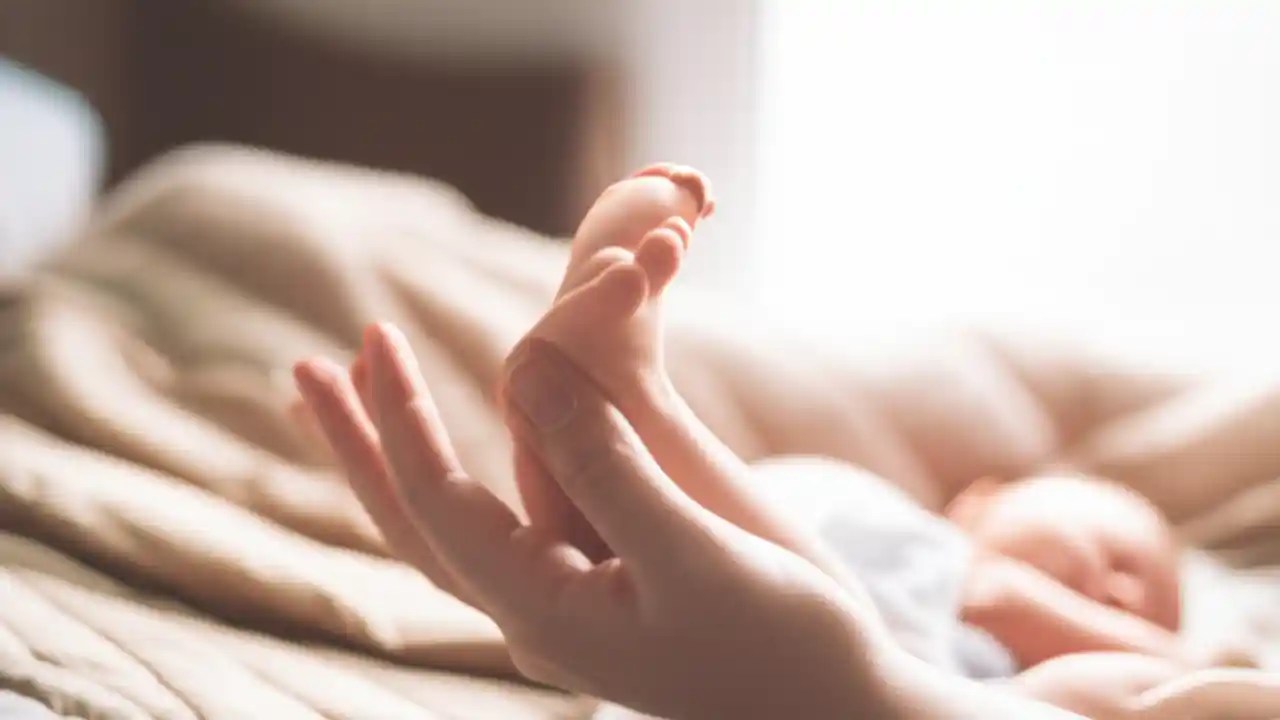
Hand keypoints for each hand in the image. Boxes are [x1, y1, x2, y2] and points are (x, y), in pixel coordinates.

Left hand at [295, 324, 900, 719]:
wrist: (838, 710)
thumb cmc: (780, 642)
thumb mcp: (694, 552)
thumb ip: (607, 466)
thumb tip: (520, 372)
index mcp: (542, 607)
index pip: (436, 505)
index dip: (397, 422)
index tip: (370, 340)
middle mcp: (535, 604)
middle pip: (416, 520)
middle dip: (360, 445)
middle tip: (303, 370)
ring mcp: (566, 595)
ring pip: (458, 516)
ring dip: (405, 451)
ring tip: (362, 385)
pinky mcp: (602, 582)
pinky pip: (519, 511)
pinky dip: (479, 464)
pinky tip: (477, 437)